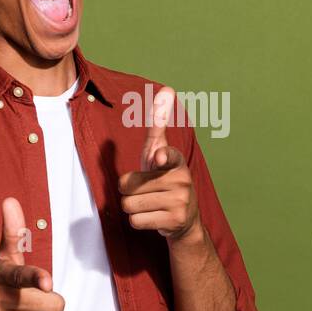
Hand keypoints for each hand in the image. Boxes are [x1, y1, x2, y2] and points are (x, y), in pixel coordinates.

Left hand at [119, 85, 200, 241]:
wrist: (184, 218)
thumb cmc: (164, 178)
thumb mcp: (159, 151)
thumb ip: (158, 124)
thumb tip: (168, 89)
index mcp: (176, 160)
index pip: (168, 155)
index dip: (161, 157)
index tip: (159, 158)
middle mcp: (181, 179)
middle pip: (128, 186)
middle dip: (129, 191)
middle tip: (147, 191)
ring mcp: (180, 202)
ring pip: (130, 205)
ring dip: (133, 207)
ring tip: (150, 204)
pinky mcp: (174, 221)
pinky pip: (135, 221)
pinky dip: (138, 221)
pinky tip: (153, 217)